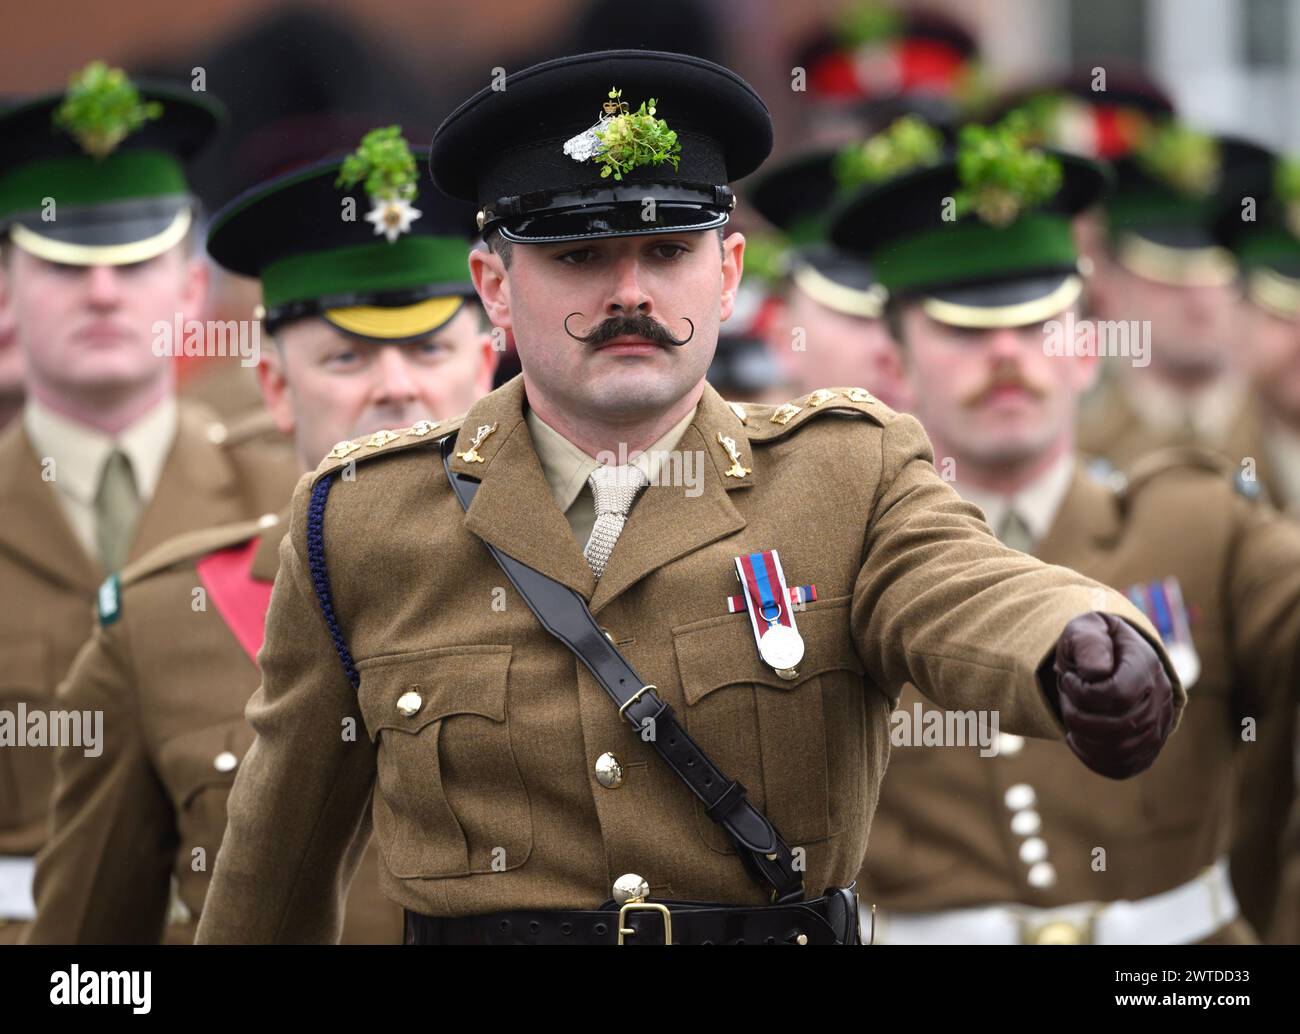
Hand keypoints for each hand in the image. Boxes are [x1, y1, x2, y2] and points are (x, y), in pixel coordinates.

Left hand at [1053, 612, 1174, 778]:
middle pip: (1118, 727)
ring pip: (1118, 751)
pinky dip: (1091, 756)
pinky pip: (1120, 767)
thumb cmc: (1091, 644)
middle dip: (1077, 715)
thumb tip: (1098, 672)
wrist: (1106, 661)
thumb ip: (1088, 642)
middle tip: (1067, 698)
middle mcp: (1160, 699)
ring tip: (1072, 715)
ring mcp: (1158, 727)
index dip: (1082, 692)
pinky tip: (1078, 737)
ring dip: (1082, 736)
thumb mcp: (1085, 629)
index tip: (1069, 679)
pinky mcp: (1147, 750)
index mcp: (1147, 665)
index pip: (1117, 694)